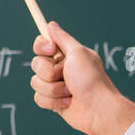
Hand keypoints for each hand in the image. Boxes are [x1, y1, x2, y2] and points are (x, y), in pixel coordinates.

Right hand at [30, 20, 134, 134]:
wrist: (98, 109)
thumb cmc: (91, 80)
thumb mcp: (78, 53)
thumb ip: (62, 38)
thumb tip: (50, 24)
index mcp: (66, 55)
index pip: (42, 45)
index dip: (42, 47)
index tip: (51, 50)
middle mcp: (60, 68)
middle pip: (36, 64)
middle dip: (50, 72)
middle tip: (66, 76)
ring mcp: (56, 85)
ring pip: (35, 82)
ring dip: (54, 89)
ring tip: (70, 92)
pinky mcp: (53, 102)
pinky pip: (38, 98)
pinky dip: (53, 102)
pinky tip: (68, 103)